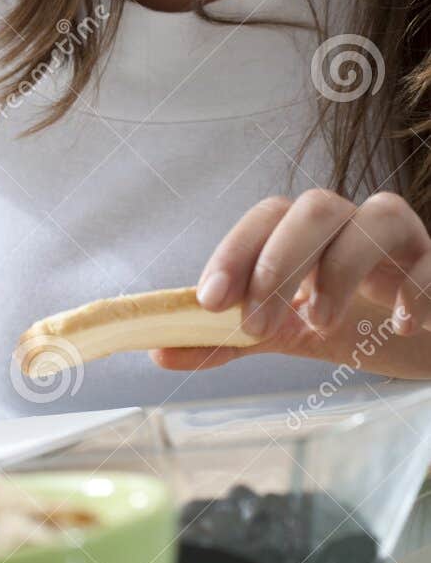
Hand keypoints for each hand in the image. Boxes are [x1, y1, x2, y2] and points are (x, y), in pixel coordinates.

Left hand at [152, 190, 430, 377]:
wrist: (420, 336)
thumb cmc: (347, 320)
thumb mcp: (285, 331)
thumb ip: (228, 338)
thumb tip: (160, 353)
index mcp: (302, 232)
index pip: (263, 218)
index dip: (234, 252)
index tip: (210, 301)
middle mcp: (348, 223)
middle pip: (313, 209)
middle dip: (279, 261)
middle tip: (258, 324)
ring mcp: (398, 239)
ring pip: (375, 217)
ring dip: (340, 269)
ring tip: (321, 326)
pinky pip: (429, 259)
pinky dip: (413, 289)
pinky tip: (398, 324)